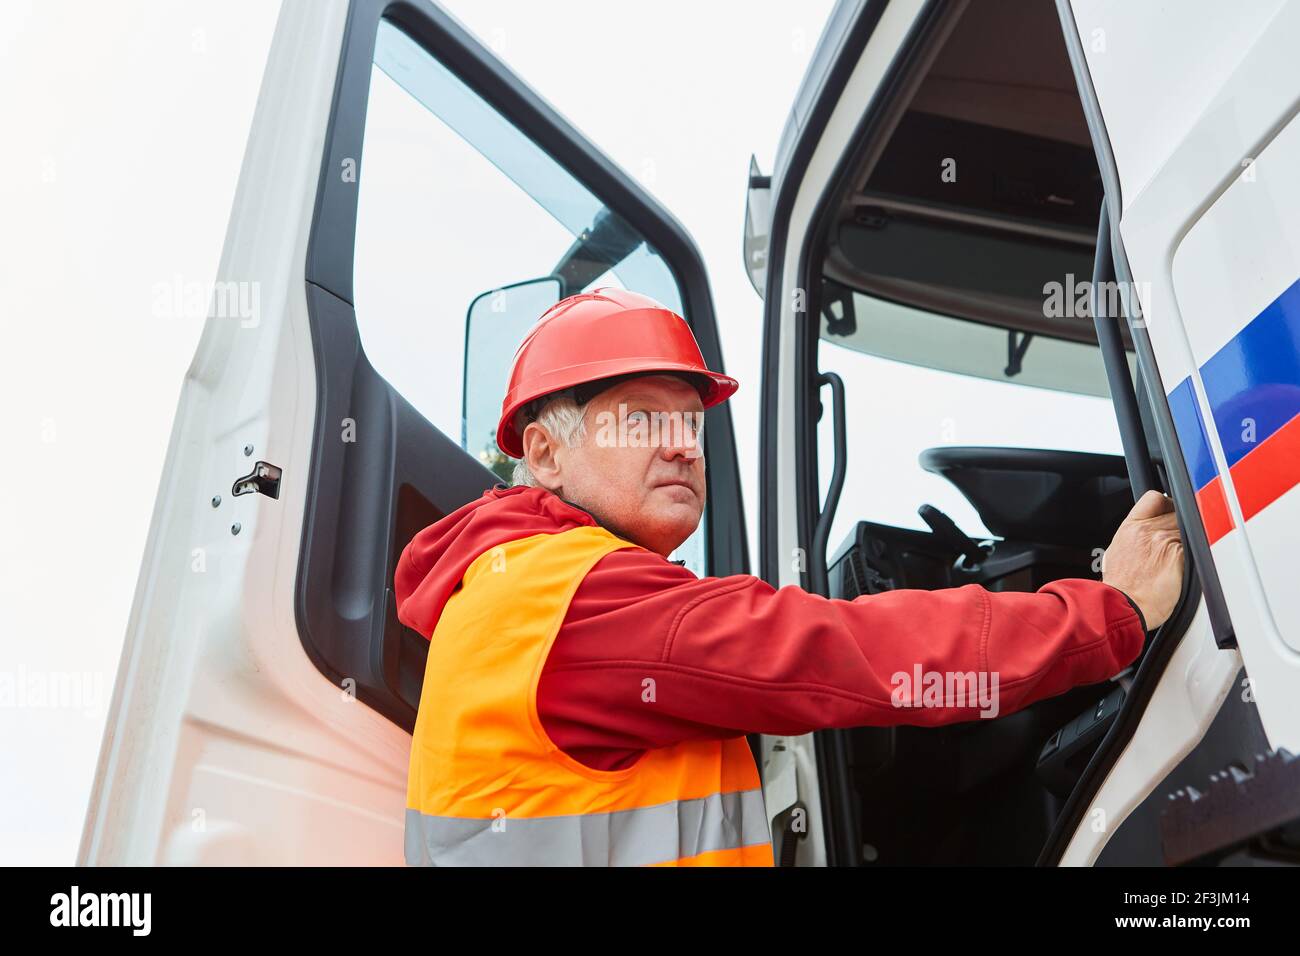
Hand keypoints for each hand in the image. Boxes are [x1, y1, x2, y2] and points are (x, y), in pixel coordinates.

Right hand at [1102, 490, 1184, 630]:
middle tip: (1177, 542)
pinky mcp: (1181, 557)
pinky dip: (1196, 556)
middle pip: (1177, 511)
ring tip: (1182, 558)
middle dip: (1179, 525)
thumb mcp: (1116, 553)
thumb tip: (1142, 539)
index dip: (1166, 502)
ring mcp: (1166, 542)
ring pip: (1189, 529)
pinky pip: (1197, 548)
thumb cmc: (1119, 588)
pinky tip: (1188, 567)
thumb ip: (1133, 539)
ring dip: (1190, 541)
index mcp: (1130, 527)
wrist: (1122, 605)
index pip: (1154, 498)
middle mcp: (1148, 530)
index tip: (1169, 511)